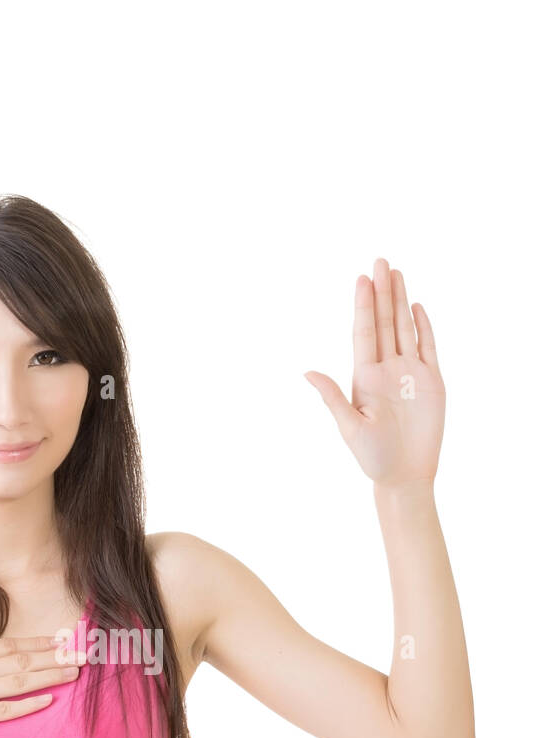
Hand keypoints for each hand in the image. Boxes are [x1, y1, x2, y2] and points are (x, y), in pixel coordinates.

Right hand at [0, 599, 85, 737]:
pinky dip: (28, 705)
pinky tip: (49, 700)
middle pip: (23, 660)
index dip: (39, 642)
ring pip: (21, 682)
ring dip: (50, 676)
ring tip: (75, 673)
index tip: (62, 640)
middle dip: (56, 657)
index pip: (11, 644)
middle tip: (84, 655)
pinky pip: (5, 710)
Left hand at [304, 258, 445, 488]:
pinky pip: (427, 347)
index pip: (363, 333)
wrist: (405, 475)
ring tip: (396, 272)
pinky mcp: (432, 381)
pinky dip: (423, 326)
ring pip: (404, 328)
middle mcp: (387, 369)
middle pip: (383, 323)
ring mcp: (410, 373)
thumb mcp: (349, 427)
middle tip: (380, 260)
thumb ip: (332, 397)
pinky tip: (415, 306)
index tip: (361, 279)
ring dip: (399, 301)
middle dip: (382, 292)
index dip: (363, 305)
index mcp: (365, 377)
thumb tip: (307, 372)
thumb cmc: (373, 458)